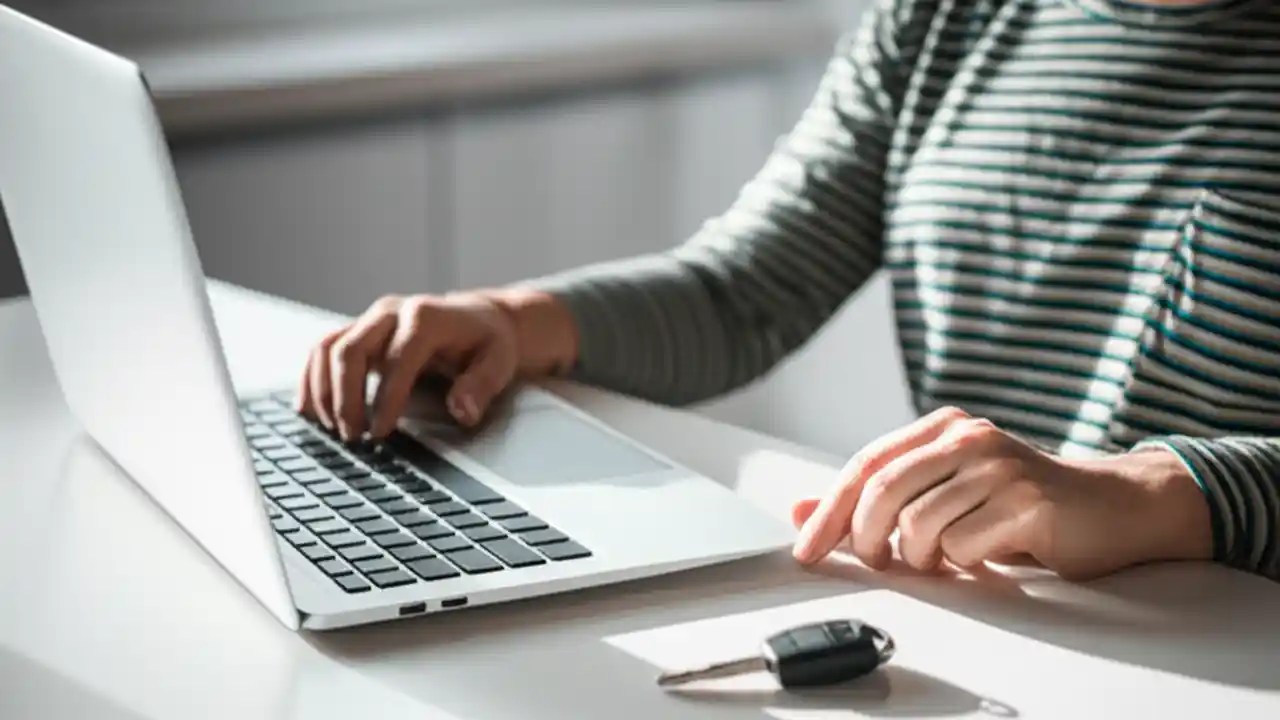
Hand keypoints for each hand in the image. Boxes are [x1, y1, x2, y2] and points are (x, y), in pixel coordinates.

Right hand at [296, 289, 577, 440]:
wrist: (477, 318)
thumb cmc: (487, 343)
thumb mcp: (499, 362)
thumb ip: (481, 386)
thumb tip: (463, 412)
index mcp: (427, 316)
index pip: (399, 356)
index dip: (387, 396)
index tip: (381, 432)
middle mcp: (392, 312)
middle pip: (352, 349)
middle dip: (346, 397)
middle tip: (353, 436)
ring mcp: (370, 319)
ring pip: (329, 347)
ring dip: (324, 391)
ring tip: (335, 430)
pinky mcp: (357, 330)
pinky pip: (322, 349)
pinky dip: (311, 380)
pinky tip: (310, 412)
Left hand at [790, 407, 1212, 579]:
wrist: (1111, 506)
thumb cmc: (1018, 502)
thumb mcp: (942, 491)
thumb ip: (876, 498)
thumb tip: (802, 510)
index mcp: (941, 427)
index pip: (866, 465)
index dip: (829, 510)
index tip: (806, 549)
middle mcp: (968, 437)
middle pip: (883, 491)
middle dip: (865, 538)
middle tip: (878, 562)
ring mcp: (999, 466)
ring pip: (919, 524)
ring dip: (920, 557)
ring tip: (943, 557)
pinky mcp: (1027, 500)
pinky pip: (962, 546)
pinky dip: (961, 564)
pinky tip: (981, 557)